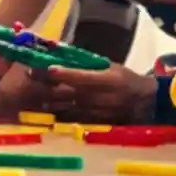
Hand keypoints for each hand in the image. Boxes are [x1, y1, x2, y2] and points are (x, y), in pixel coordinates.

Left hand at [30, 64, 157, 123]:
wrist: (145, 104)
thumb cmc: (125, 79)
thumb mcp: (110, 66)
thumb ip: (87, 63)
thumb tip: (61, 51)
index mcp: (108, 81)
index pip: (82, 77)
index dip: (63, 73)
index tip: (46, 68)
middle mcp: (102, 99)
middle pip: (70, 93)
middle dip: (48, 85)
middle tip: (30, 76)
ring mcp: (97, 114)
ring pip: (67, 108)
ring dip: (49, 100)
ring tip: (32, 91)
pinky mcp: (94, 124)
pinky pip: (72, 119)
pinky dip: (57, 114)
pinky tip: (45, 108)